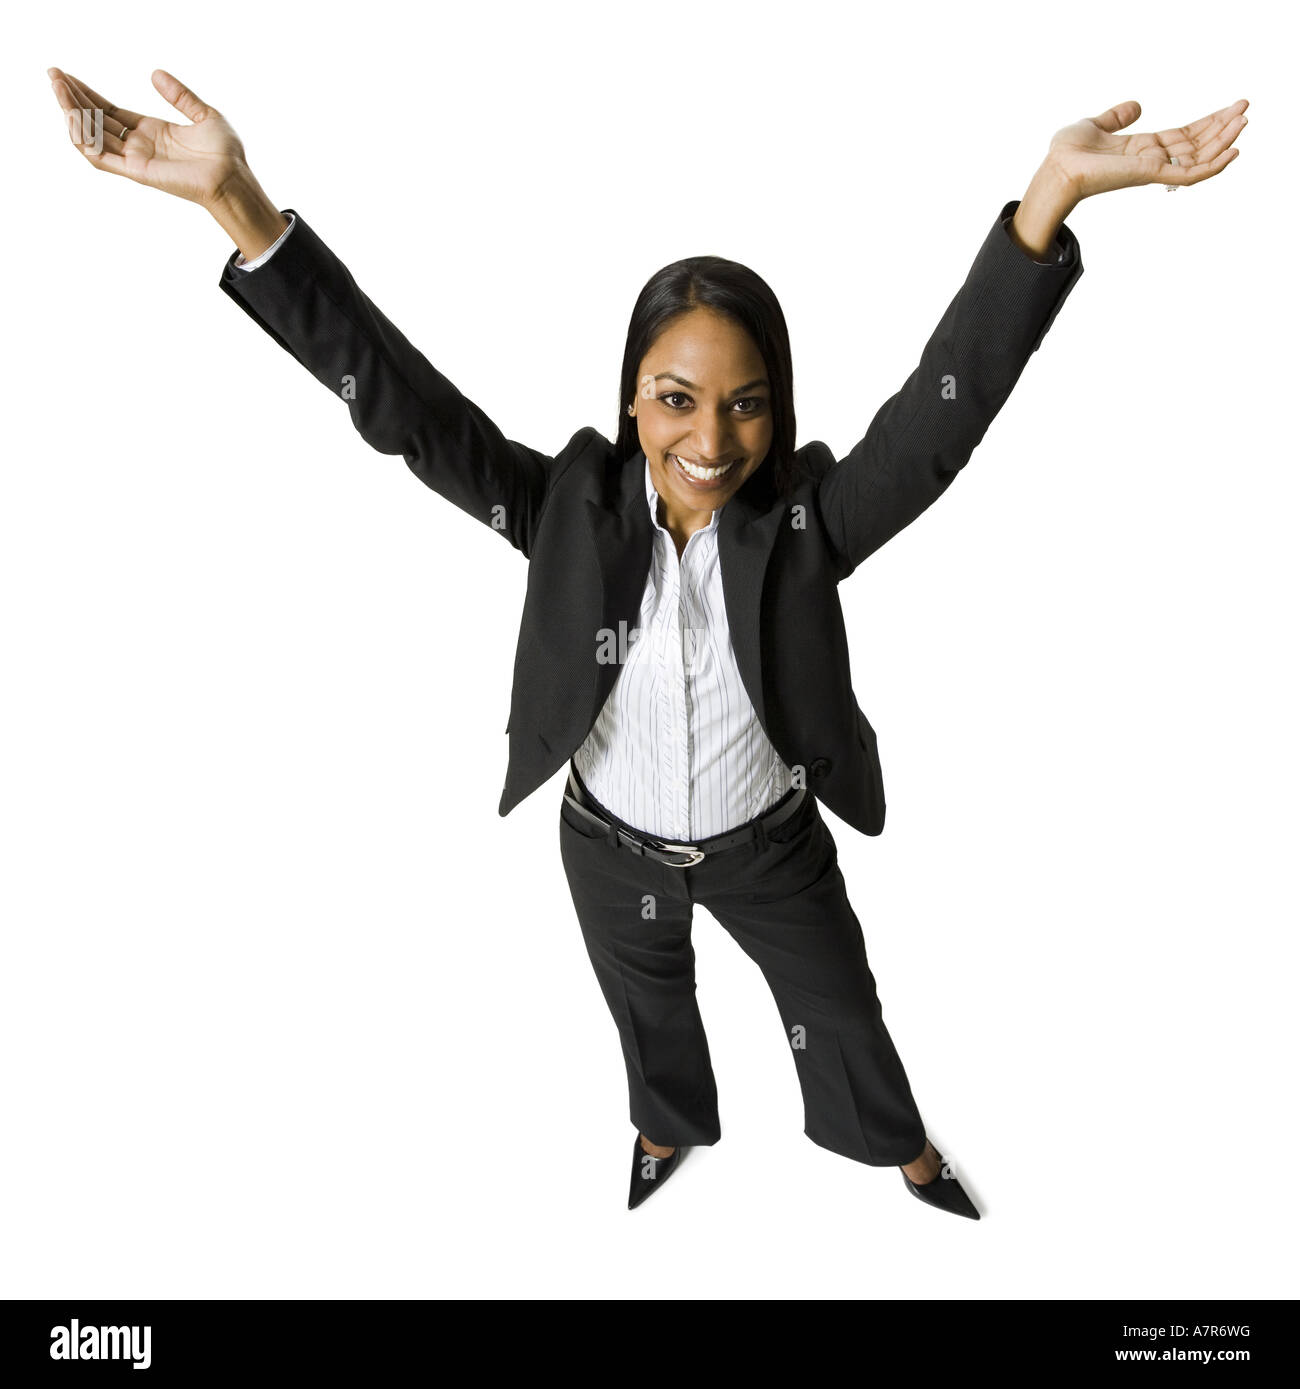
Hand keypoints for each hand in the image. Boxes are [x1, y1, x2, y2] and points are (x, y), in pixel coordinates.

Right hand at [48, 67, 246, 208]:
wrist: (234, 177)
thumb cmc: (226, 153)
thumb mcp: (203, 114)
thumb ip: (179, 95)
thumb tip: (155, 73)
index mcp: (151, 131)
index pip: (109, 110)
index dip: (86, 93)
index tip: (66, 75)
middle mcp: (140, 146)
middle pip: (95, 120)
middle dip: (72, 98)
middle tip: (53, 75)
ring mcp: (137, 159)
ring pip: (92, 136)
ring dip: (71, 112)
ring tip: (58, 88)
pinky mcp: (137, 171)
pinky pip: (101, 157)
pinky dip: (83, 138)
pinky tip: (72, 116)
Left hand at [1044, 99, 1247, 199]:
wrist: (1057, 168)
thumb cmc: (1068, 153)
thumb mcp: (1096, 125)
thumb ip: (1118, 117)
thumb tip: (1136, 106)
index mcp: (1142, 149)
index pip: (1183, 137)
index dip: (1207, 123)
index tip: (1229, 109)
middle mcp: (1151, 160)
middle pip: (1196, 145)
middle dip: (1222, 128)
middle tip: (1246, 110)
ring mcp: (1153, 169)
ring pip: (1199, 159)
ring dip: (1224, 141)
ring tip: (1245, 122)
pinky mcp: (1151, 175)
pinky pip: (1190, 175)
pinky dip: (1213, 166)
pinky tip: (1233, 152)